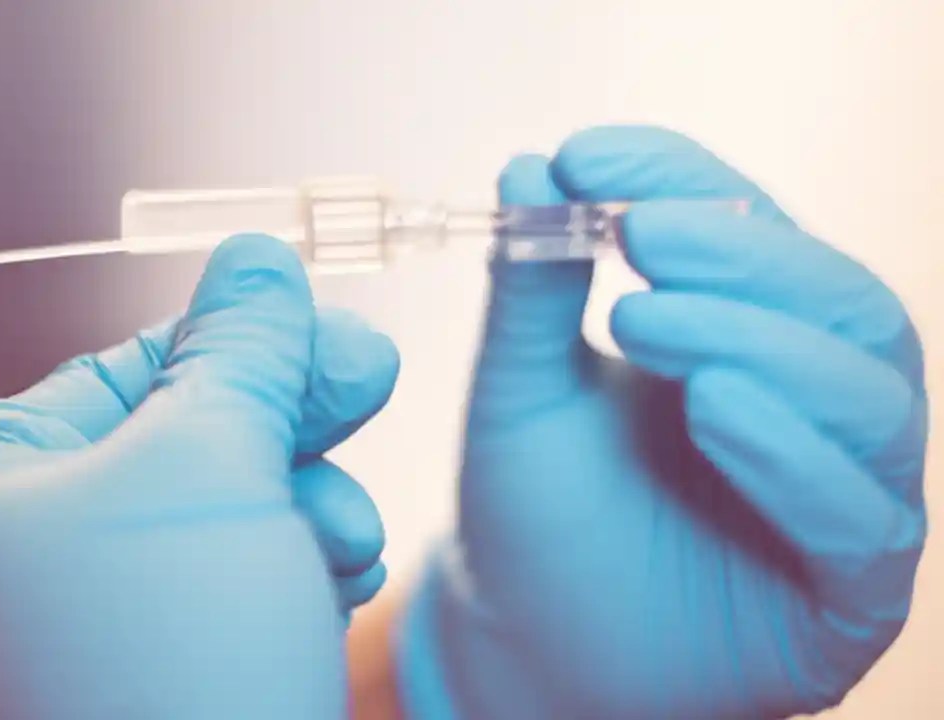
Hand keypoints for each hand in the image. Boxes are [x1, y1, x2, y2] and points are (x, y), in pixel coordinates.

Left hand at [0, 235, 397, 718]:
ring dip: (300, 500)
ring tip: (345, 537)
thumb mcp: (208, 470)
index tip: (333, 330)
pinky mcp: (158, 684)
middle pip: (175, 438)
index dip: (234, 340)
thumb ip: (236, 353)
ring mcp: (91, 635)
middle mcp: (23, 567)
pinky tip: (339, 579)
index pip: (118, 368)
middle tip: (375, 383)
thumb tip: (257, 254)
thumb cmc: (174, 665)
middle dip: (283, 420)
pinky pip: (230, 591)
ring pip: (217, 516)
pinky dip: (292, 568)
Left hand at [402, 127, 927, 718]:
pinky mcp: (849, 596)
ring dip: (760, 343)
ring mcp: (842, 499)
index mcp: (751, 339)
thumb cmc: (534, 514)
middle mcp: (815, 407)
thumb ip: (533, 291)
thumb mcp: (522, 392)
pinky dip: (791, 456)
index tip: (588, 155)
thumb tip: (529, 166)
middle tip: (640, 236)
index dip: (683, 180)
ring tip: (648, 323)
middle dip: (741, 258)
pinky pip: (858, 520)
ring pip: (864, 397)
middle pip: (837, 302)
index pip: (755, 230)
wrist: (526, 646)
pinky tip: (712, 408)